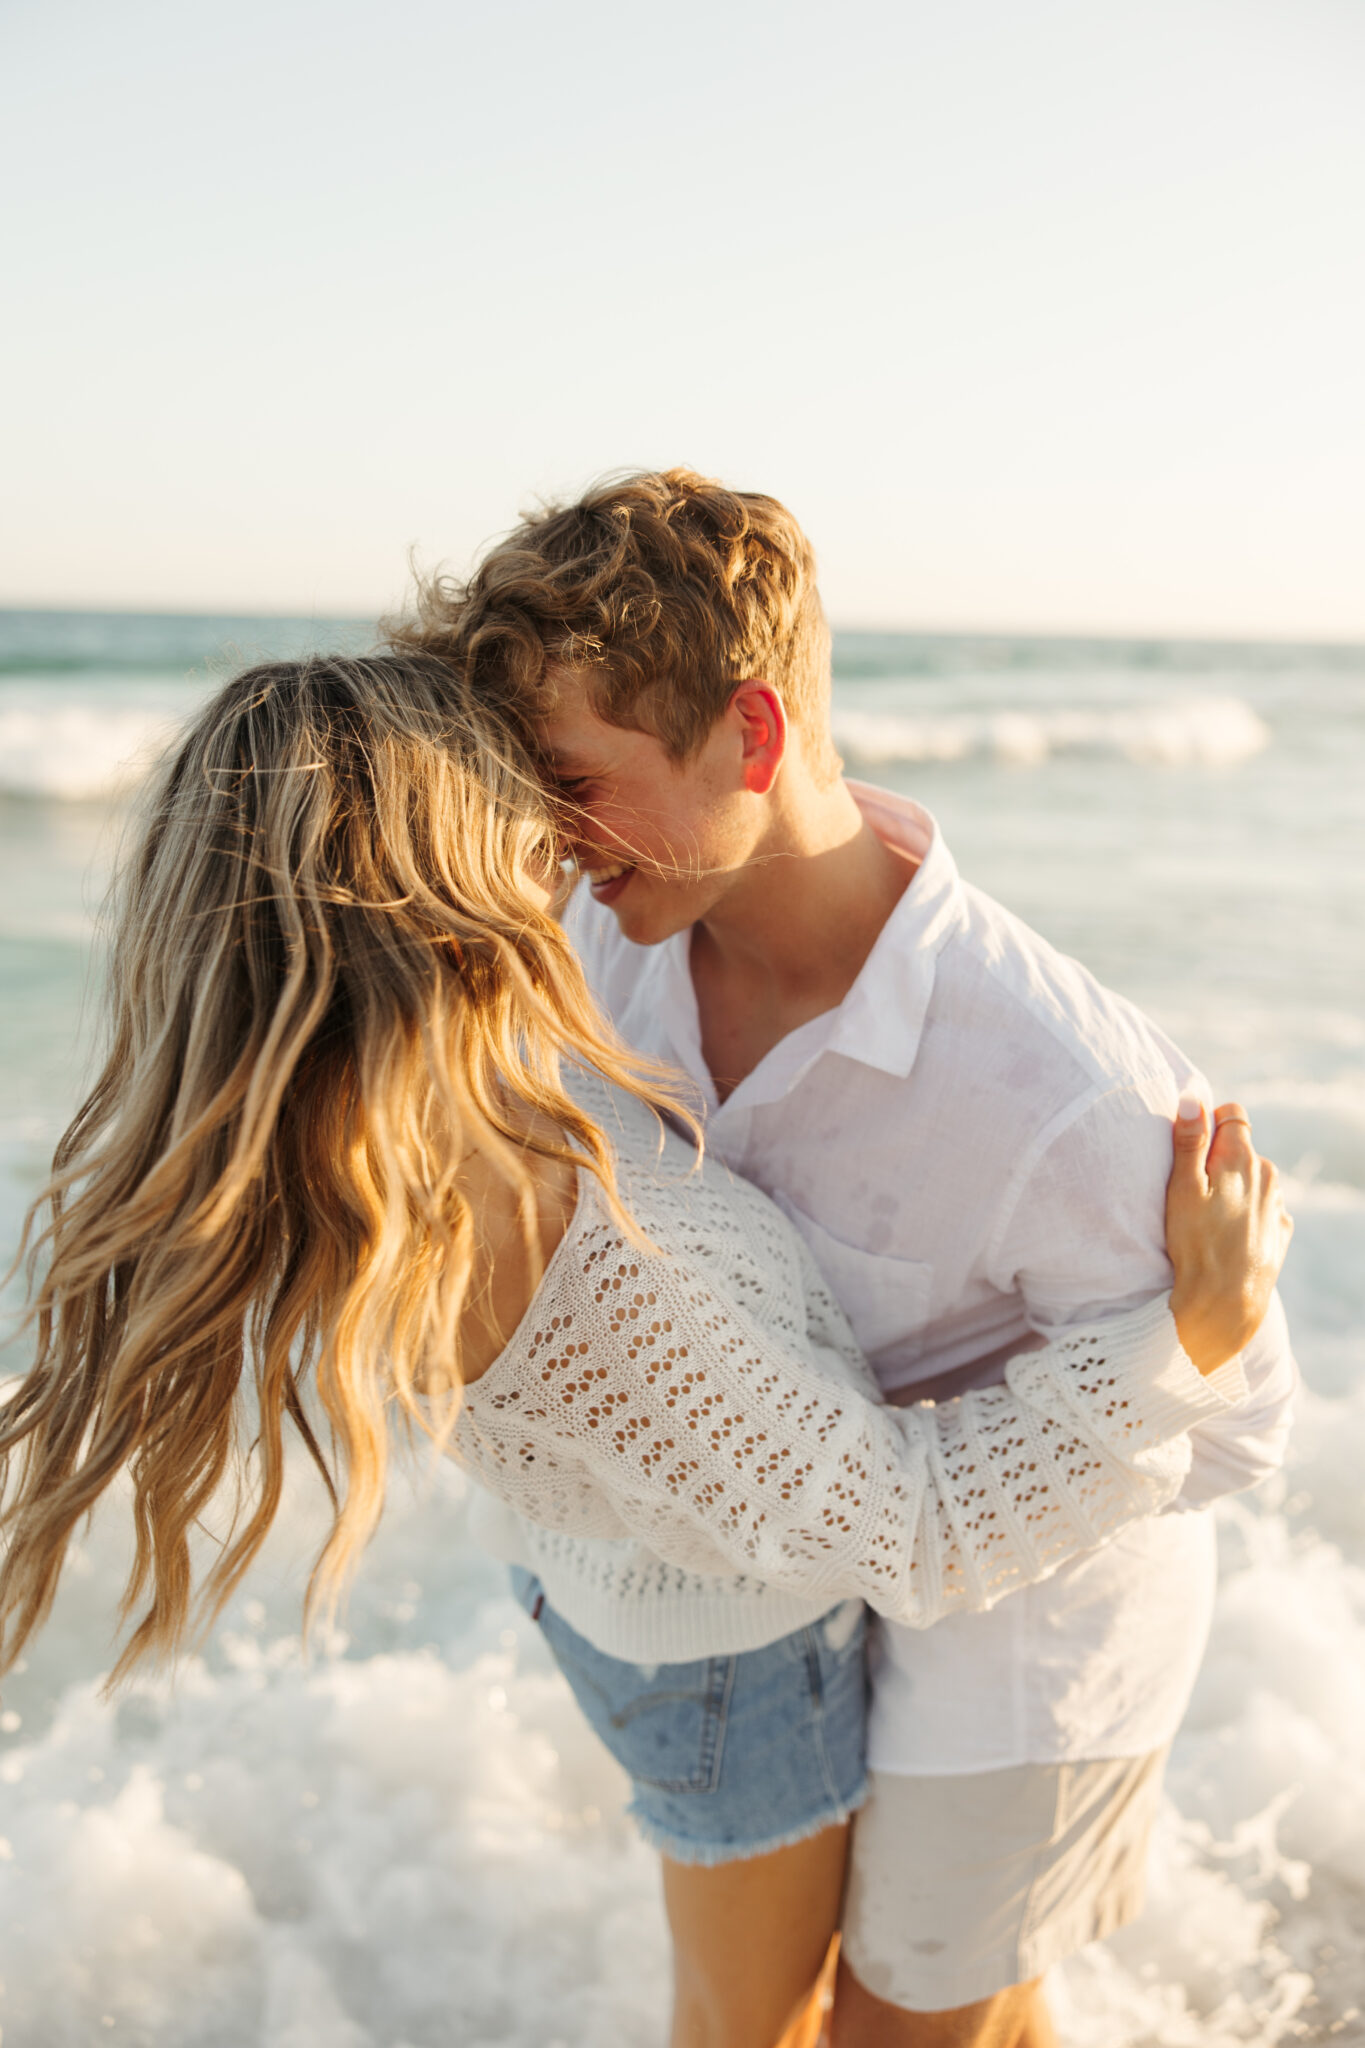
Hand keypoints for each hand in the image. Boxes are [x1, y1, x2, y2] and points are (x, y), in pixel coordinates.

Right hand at [1165, 1099, 1292, 1375]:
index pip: (1232, 1113)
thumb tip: (1193, 1098)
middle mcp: (1267, 1175)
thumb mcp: (1181, 1189)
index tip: (1191, 1150)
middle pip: (1241, 1148)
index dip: (1208, 1124)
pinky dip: (1245, 1212)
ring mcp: (1276, 1204)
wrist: (1225, 1304)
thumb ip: (1189, 1140)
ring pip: (1252, 1178)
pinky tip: (1227, 1234)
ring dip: (1233, 1187)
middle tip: (1192, 1191)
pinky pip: (1261, 1207)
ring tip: (1208, 1218)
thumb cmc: (1196, 1245)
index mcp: (1242, 1158)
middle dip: (1218, 1159)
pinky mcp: (1280, 1230)